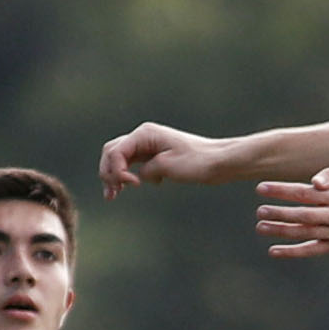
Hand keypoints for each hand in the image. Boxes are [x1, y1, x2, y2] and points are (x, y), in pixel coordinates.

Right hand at [98, 123, 222, 197]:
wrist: (220, 162)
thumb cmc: (198, 162)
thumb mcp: (168, 166)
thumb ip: (145, 170)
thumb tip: (137, 176)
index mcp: (145, 133)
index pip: (115, 152)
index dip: (116, 171)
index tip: (133, 185)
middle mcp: (144, 137)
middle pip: (111, 152)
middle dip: (108, 173)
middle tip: (111, 194)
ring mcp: (149, 146)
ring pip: (120, 159)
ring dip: (114, 176)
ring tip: (112, 196)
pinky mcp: (155, 156)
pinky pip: (133, 164)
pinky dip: (128, 176)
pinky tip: (135, 186)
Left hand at [256, 165, 328, 257]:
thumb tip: (314, 182)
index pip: (304, 193)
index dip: (281, 191)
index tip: (261, 188)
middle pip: (302, 215)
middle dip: (279, 212)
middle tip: (260, 211)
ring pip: (304, 232)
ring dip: (281, 230)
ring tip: (261, 226)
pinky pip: (312, 250)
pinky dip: (292, 252)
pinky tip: (274, 250)